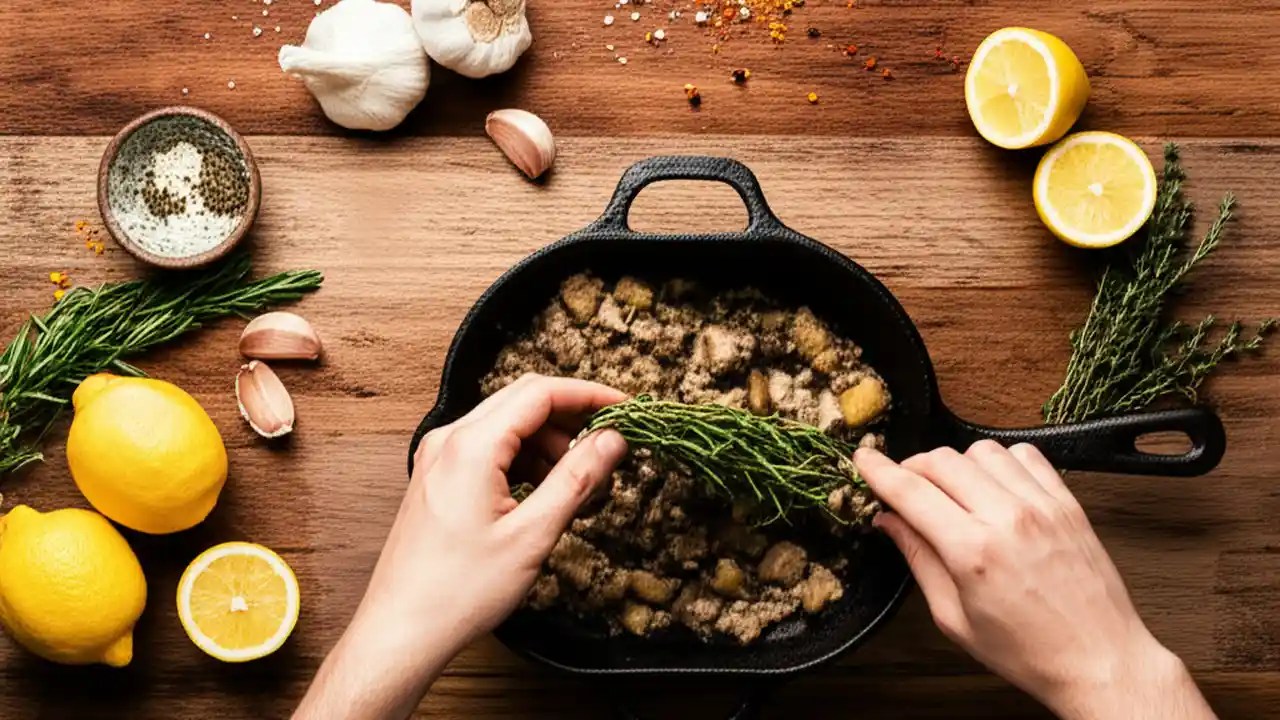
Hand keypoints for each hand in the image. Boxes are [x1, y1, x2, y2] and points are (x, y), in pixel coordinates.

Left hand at [295, 374, 627, 719]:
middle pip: (522, 401)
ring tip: (579, 479)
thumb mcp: (533, 535)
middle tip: (609, 442)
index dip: (588, 395)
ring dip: (547, 442)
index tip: (624, 408)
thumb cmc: (459, 591)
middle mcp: (448, 440)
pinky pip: (488, 449)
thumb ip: (577, 479)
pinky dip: (522, 459)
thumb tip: (612, 440)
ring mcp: (438, 458)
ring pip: (506, 425)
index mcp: (470, 446)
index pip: (539, 393)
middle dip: (570, 417)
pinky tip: (544, 491)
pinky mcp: (437, 478)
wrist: (402, 630)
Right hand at [854, 442, 1214, 719]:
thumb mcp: (954, 618)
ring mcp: (1042, 506)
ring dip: (956, 463)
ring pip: (981, 450)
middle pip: (941, 461)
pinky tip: (994, 485)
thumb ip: (918, 559)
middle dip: (913, 467)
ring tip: (953, 489)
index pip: (911, 491)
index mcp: (973, 552)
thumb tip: (889, 521)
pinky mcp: (1068, 503)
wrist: (1099, 660)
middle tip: (906, 487)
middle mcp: (1008, 519)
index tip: (863, 458)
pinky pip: (1026, 456)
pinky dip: (1000, 461)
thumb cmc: (1029, 652)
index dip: (878, 470)